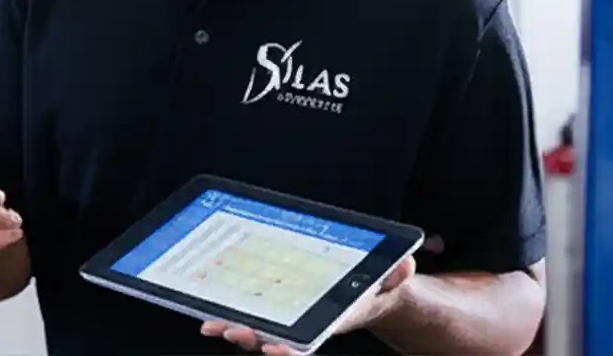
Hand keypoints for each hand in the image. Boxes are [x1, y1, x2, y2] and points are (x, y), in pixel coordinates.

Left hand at [200, 256, 416, 354]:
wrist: (371, 294)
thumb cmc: (378, 287)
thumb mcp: (392, 281)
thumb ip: (397, 274)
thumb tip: (404, 265)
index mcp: (335, 320)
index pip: (311, 338)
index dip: (291, 348)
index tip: (274, 349)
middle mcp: (309, 324)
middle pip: (278, 337)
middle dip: (253, 337)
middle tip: (233, 331)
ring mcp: (291, 319)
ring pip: (259, 330)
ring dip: (235, 329)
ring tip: (214, 325)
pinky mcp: (278, 311)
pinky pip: (252, 317)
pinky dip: (230, 318)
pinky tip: (209, 317)